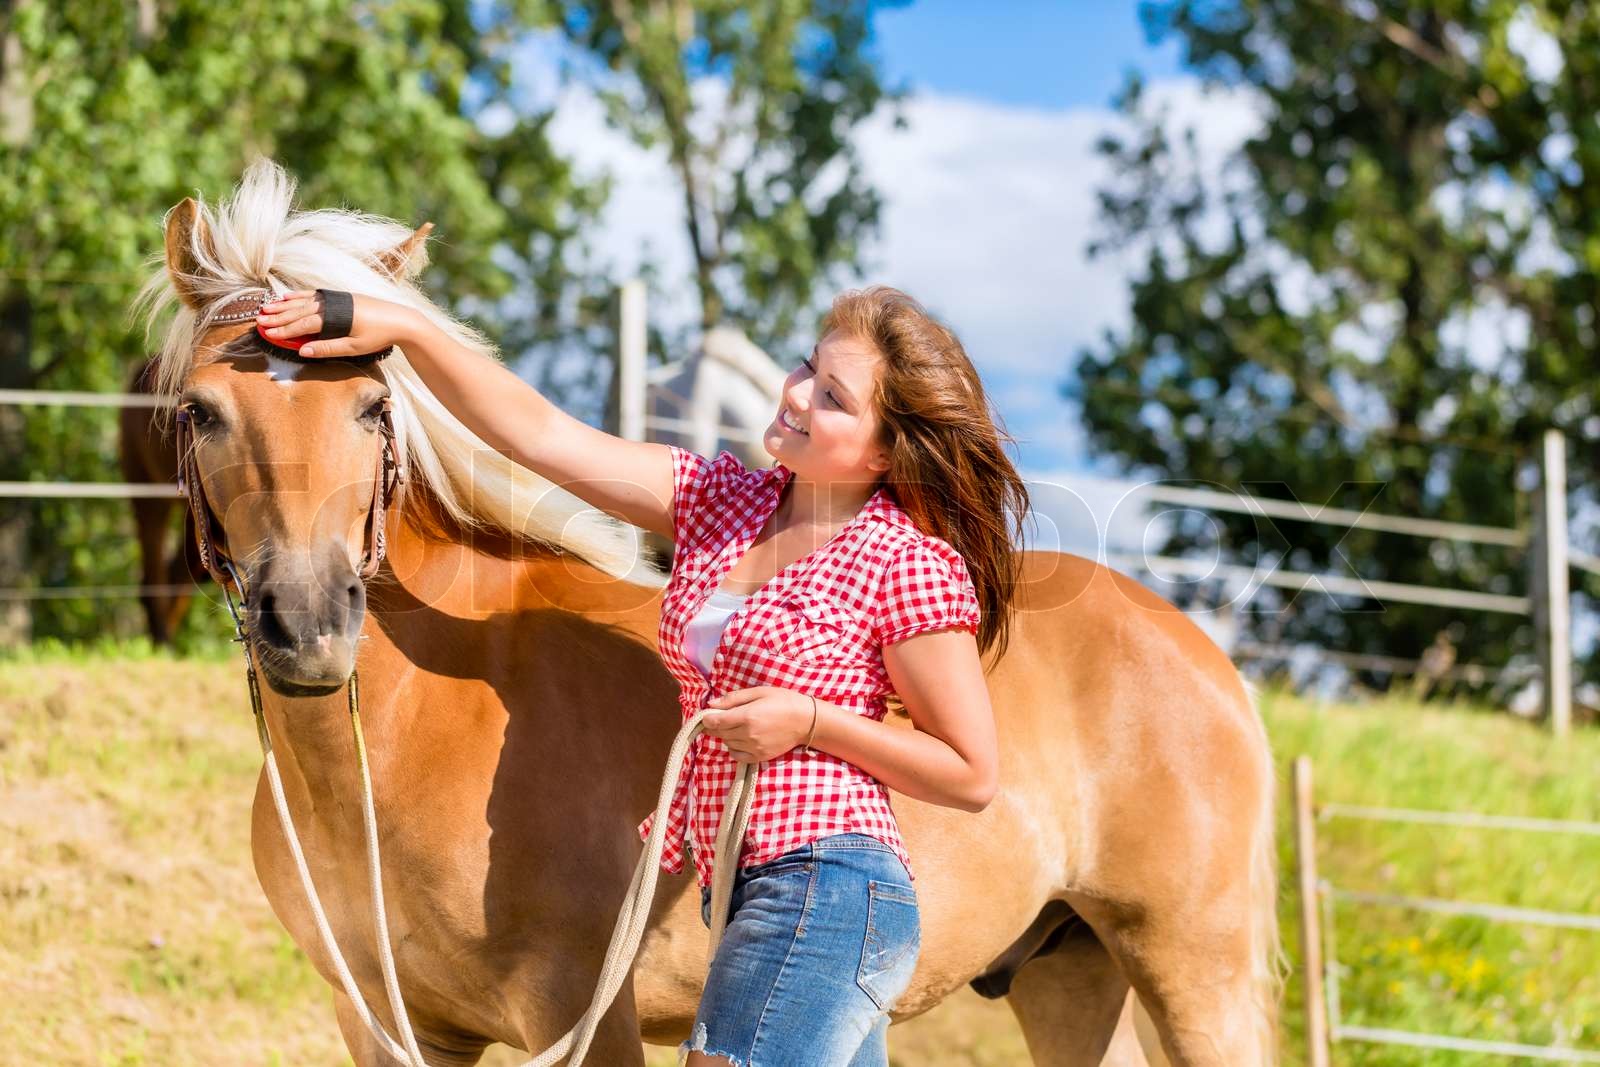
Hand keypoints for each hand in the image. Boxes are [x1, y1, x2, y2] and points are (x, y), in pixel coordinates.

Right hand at [254, 290, 417, 358]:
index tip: (266, 333)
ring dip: (284, 305)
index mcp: (333, 317)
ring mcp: (335, 298)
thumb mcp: (353, 348)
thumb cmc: (378, 336)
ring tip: (266, 308)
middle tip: (259, 320)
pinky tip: (288, 297)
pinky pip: (314, 295)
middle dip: (278, 316)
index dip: (283, 330)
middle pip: (298, 310)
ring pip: (303, 301)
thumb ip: (327, 349)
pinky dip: (299, 296)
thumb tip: (302, 352)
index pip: (301, 323)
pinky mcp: (340, 296)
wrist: (399, 319)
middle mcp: (331, 304)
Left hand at [700, 686, 815, 764]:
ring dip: (726, 735)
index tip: (709, 714)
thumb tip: (711, 705)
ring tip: (737, 725)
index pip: (714, 722)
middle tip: (724, 717)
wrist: (806, 721)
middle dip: (716, 725)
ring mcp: (754, 748)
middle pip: (719, 733)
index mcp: (746, 716)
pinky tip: (741, 739)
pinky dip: (734, 748)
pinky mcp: (759, 757)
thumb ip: (733, 698)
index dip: (707, 718)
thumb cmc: (783, 701)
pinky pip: (737, 756)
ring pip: (727, 743)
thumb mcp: (759, 692)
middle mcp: (748, 734)